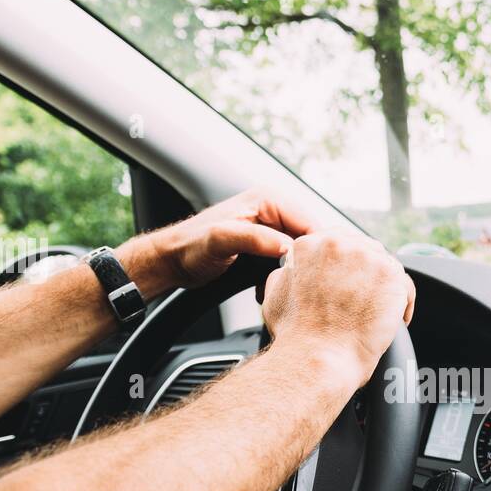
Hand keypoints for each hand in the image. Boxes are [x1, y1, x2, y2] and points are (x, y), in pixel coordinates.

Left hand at [116, 188, 318, 295]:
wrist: (172, 260)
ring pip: (303, 254)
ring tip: (286, 290)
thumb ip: (253, 239)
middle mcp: (274, 211)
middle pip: (312, 240)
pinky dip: (286, 278)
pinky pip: (290, 262)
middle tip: (300, 288)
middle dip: (308, 264)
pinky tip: (273, 290)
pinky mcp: (267, 247)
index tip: (318, 276)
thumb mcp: (219, 240)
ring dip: (297, 274)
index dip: (319, 250)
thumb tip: (287, 247)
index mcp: (269, 200)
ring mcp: (271, 230)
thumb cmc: (188, 247)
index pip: (312, 223)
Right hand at [262, 231, 414, 389]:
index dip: (345, 265)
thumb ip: (288, 273)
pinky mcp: (391, 276)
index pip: (337, 242)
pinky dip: (403, 304)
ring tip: (379, 311)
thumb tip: (294, 270)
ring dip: (384, 287)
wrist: (317, 356)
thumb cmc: (296, 335)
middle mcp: (339, 244)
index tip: (348, 282)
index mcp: (310, 244)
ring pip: (385, 265)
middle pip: (364, 249)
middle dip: (366, 273)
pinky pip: (405, 285)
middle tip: (365, 299)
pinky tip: (396, 319)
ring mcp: (367, 257)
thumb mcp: (275, 294)